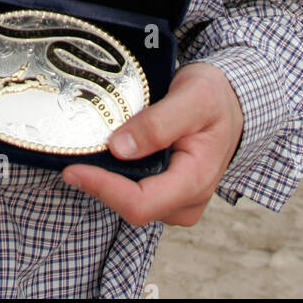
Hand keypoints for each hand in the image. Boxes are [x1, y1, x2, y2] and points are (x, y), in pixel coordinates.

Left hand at [60, 62, 243, 226]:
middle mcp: (186, 200)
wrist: (232, 103)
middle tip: (71, 153)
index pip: (141, 203)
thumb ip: (159, 123)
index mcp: (196, 180)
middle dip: (99, 182)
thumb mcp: (193, 97)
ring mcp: (177, 200)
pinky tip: (105, 153)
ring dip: (105, 178)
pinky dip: (115, 175)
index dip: (103, 189)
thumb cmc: (215, 98)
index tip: (73, 168)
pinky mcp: (168, 193)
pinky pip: (134, 192)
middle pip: (130, 205)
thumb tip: (117, 149)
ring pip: (129, 201)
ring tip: (86, 148)